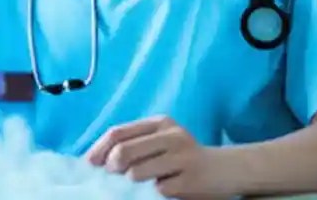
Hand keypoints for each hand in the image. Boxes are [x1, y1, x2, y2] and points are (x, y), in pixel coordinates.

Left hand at [84, 116, 232, 198]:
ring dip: (132, 184)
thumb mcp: (162, 141)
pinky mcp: (190, 179)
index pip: (118, 133)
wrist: (227, 170)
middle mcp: (171, 135)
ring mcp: (182, 157)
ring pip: (136, 173)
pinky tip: (164, 189)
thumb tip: (97, 160)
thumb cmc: (184, 158)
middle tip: (112, 178)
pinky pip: (157, 190)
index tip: (89, 165)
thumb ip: (135, 144)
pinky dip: (154, 193)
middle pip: (123, 152)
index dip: (98, 150)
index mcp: (160, 123)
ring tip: (143, 183)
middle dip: (111, 168)